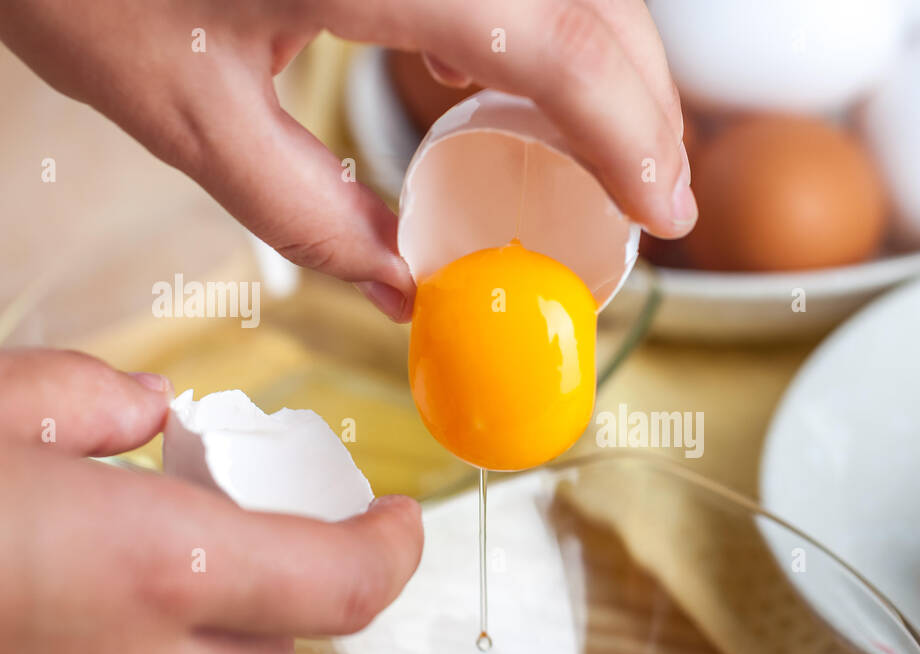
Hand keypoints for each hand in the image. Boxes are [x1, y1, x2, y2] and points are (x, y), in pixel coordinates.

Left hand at [0, 0, 693, 319]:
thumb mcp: (185, 114)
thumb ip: (311, 216)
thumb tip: (402, 290)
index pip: (554, 41)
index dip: (629, 135)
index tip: (664, 211)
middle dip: (644, 100)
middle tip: (652, 194)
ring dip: (604, 55)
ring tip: (599, 150)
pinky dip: (544, 13)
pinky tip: (492, 71)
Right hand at [0, 349, 422, 653]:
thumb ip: (83, 400)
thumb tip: (136, 414)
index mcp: (158, 566)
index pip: (345, 585)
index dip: (392, 552)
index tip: (398, 522)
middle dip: (275, 597)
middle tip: (228, 537)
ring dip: (190, 643)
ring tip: (111, 581)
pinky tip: (48, 634)